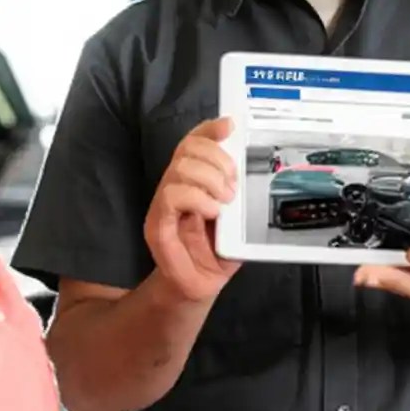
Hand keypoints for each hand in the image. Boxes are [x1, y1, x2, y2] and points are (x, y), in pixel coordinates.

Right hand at [144, 117, 242, 301]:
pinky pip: (171, 195)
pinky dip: (196, 198)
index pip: (194, 142)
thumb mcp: (238, 216)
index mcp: (193, 179)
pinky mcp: (157, 224)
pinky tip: (212, 211)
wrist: (198, 284)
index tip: (230, 126)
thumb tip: (252, 169)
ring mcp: (163, 203)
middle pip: (188, 149)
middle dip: (216, 159)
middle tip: (233, 184)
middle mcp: (175, 184)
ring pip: (180, 167)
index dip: (209, 129)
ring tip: (224, 200)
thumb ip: (240, 193)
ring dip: (209, 179)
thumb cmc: (219, 250)